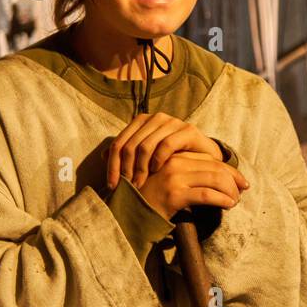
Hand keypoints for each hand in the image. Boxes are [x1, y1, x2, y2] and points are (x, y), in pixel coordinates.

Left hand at [105, 112, 225, 191]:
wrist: (205, 159)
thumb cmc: (173, 158)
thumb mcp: (147, 156)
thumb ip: (127, 154)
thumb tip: (101, 156)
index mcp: (141, 121)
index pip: (118, 143)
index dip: (112, 165)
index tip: (112, 186)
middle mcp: (155, 118)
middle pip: (129, 145)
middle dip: (126, 169)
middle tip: (127, 188)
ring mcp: (172, 122)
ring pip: (145, 146)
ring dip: (140, 168)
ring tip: (140, 184)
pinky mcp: (187, 130)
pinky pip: (166, 145)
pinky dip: (158, 160)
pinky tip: (156, 172)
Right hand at [133, 150, 249, 221]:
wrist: (130, 213)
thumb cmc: (152, 198)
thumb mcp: (170, 180)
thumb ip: (190, 173)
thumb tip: (222, 178)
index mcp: (175, 156)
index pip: (211, 159)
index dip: (231, 170)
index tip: (242, 181)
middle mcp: (175, 162)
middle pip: (216, 167)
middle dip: (234, 180)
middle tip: (242, 191)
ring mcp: (174, 177)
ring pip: (214, 179)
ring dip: (230, 191)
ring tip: (235, 201)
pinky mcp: (174, 194)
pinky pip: (207, 195)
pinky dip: (222, 200)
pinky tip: (228, 205)